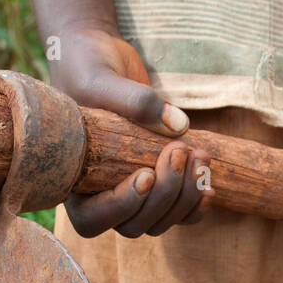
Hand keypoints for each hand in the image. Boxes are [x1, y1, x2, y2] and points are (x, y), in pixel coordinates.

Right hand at [52, 25, 211, 237]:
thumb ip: (136, 102)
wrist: (100, 57)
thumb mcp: (103, 80)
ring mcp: (130, 193)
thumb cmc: (87, 67)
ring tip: (200, 155)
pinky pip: (177, 213)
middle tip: (179, 149)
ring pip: (160, 222)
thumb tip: (180, 126)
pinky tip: (209, 183)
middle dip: (164, 195)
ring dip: (185, 197)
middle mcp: (100, 195)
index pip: (93, 219)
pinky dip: (195, 203)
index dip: (122, 206)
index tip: (146, 174)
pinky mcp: (156, 184)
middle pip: (134, 225)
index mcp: (73, 181)